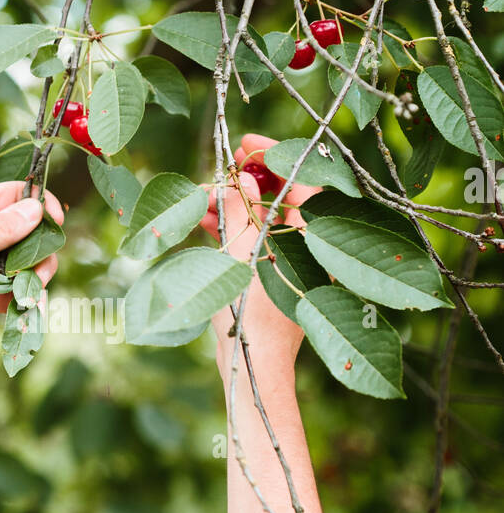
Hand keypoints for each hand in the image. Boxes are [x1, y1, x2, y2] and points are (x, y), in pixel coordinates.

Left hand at [0, 181, 64, 358]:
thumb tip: (36, 207)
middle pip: (23, 231)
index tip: (58, 224)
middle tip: (40, 271)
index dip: (38, 206)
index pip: (11, 194)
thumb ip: (2, 228)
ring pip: (20, 262)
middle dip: (36, 251)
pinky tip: (24, 308)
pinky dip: (19, 297)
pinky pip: (10, 288)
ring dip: (30, 278)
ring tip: (30, 295)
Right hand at [201, 134, 319, 388]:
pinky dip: (233, 230)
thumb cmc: (251, 312)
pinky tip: (205, 220)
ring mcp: (289, 264)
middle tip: (224, 166)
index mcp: (311, 238)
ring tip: (202, 197)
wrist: (252, 366)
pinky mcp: (271, 279)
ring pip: (263, 222)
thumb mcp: (239, 253)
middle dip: (248, 181)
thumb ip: (239, 211)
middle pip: (280, 200)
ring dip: (234, 206)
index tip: (245, 145)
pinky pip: (254, 244)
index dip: (273, 157)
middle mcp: (306, 248)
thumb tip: (240, 181)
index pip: (300, 181)